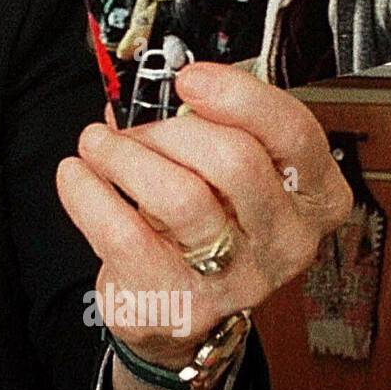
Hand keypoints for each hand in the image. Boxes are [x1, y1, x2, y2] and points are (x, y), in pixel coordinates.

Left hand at [56, 63, 352, 389]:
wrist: (180, 309)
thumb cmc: (206, 225)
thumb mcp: (225, 173)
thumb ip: (211, 127)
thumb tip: (154, 86)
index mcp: (314, 196)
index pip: (293, 133)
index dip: (239, 97)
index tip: (189, 80)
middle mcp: (287, 240)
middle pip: (233, 160)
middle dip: (169, 130)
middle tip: (134, 129)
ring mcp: (237, 278)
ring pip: (179, 196)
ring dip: (125, 156)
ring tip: (98, 146)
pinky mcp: (180, 303)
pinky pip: (126, 234)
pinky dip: (89, 195)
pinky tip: (76, 176)